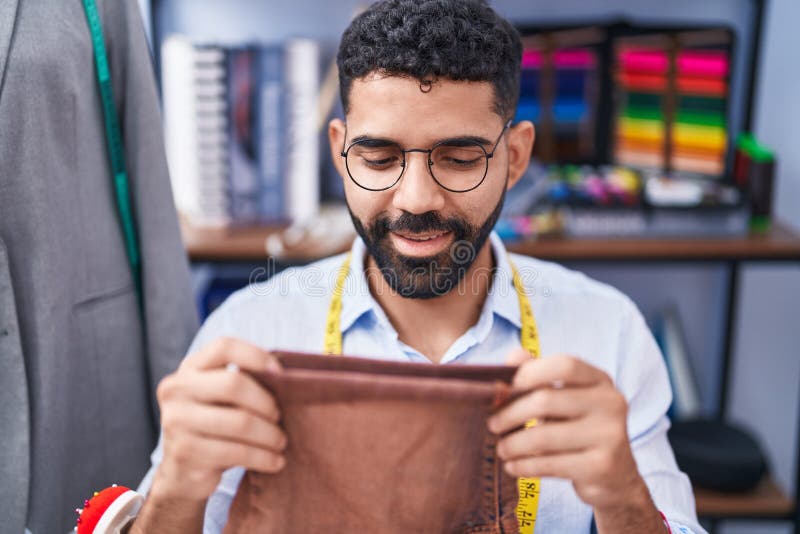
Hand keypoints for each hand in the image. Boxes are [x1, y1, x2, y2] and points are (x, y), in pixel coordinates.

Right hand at [152, 337, 286, 501]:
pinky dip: (263, 457)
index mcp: (189, 368)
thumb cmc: (213, 426)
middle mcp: (177, 390)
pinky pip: (236, 452)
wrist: (182, 471)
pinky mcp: (185, 452)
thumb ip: (243, 382)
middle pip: (234, 384)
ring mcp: (176, 421)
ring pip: (240, 422)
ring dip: (269, 435)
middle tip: (279, 417)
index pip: (223, 347)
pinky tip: (275, 461)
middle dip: (265, 402)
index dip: (255, 355)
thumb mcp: (221, 398)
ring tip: (280, 442)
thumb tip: (287, 378)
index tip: (280, 372)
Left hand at [488, 350, 658, 524]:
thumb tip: (513, 356)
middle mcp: (610, 403)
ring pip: (543, 436)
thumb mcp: (565, 399)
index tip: (507, 386)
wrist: (616, 477)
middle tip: (493, 425)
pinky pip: (550, 464)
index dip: (531, 372)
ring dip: (513, 444)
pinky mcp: (602, 466)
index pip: (565, 365)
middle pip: (546, 400)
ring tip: (501, 448)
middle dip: (510, 414)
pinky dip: (524, 465)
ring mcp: (609, 435)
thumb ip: (539, 375)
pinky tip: (513, 466)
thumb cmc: (580, 429)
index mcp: (600, 381)